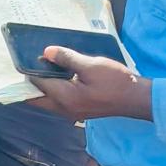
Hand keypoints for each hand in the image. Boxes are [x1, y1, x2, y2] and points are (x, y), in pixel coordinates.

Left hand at [31, 46, 153, 122]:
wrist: (135, 98)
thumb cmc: (115, 81)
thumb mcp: (91, 65)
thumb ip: (67, 58)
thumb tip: (46, 52)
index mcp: (64, 98)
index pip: (37, 84)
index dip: (32, 69)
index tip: (29, 55)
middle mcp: (63, 109)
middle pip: (36, 98)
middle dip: (31, 83)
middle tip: (33, 63)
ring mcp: (70, 113)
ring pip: (46, 101)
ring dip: (42, 87)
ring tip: (45, 67)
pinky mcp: (77, 111)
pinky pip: (57, 102)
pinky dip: (53, 91)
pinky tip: (60, 77)